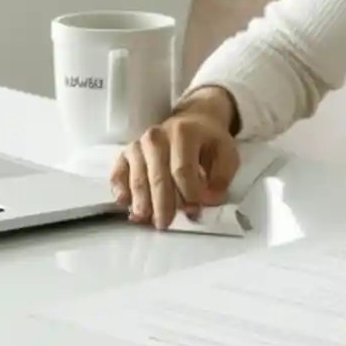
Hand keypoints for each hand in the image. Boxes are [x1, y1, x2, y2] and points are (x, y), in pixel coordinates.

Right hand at [109, 88, 240, 229]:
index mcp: (184, 133)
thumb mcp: (226, 153)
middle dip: (162, 204)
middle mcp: (157, 136)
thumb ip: (222, 177)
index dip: (188, 194)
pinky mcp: (126, 153)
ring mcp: (139, 144)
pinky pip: (119, 172)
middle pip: (158, 176)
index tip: (194, 211)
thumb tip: (209, 199)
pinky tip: (123, 202)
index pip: (182, 170)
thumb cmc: (208, 142)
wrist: (193, 121)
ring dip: (141, 201)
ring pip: (138, 178)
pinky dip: (120, 188)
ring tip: (146, 220)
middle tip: (165, 224)